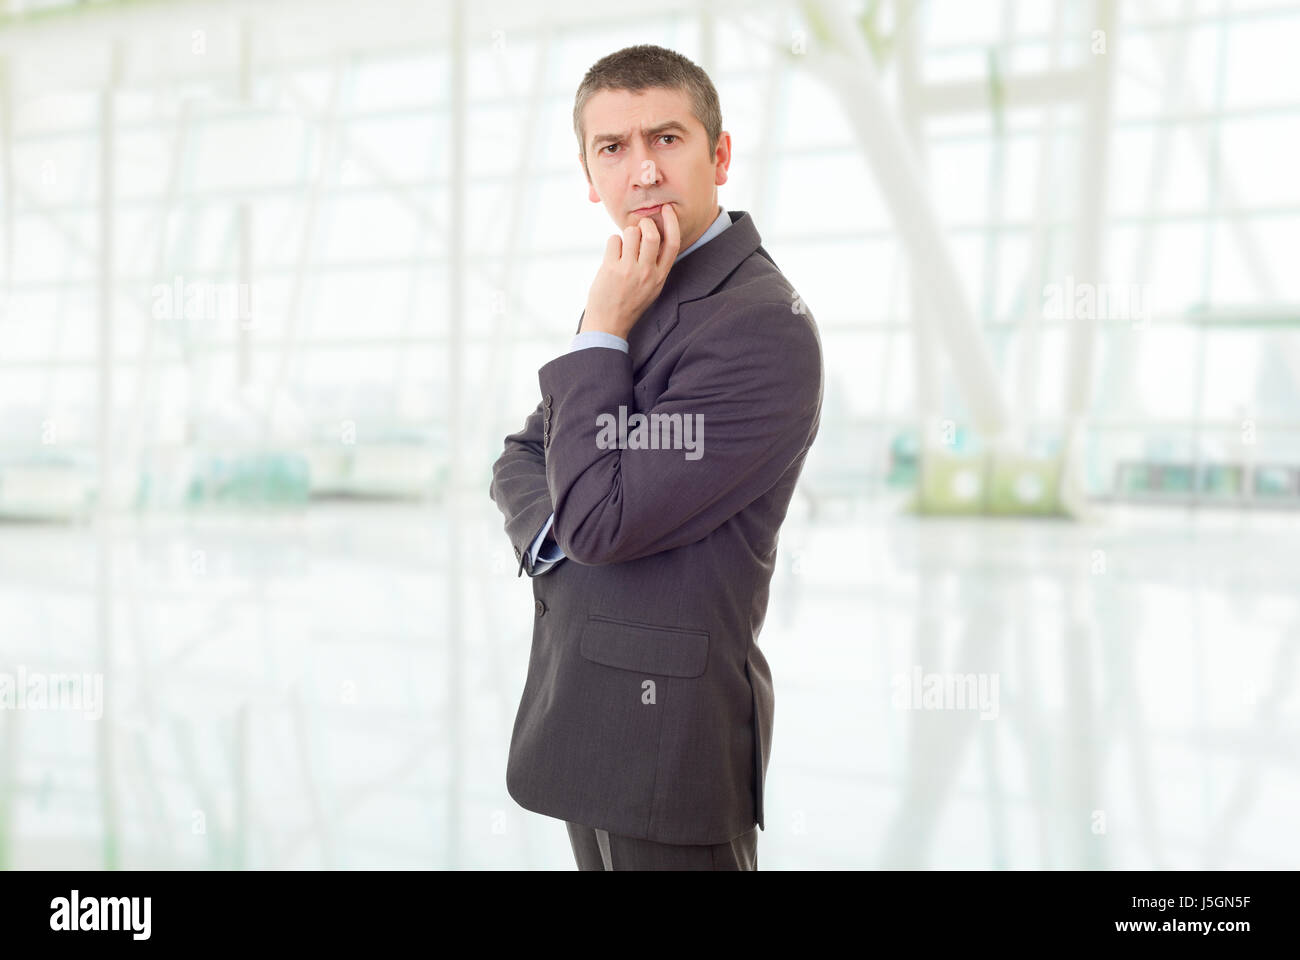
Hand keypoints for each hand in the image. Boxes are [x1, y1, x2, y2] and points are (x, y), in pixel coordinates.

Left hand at [580, 202, 681, 340]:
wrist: (609, 324)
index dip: (672, 222)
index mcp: (660, 276)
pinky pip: (614, 240)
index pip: (673, 243)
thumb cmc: (630, 303)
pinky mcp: (612, 269)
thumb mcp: (652, 287)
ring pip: (631, 233)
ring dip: (626, 234)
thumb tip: (653, 235)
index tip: (666, 209)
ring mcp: (629, 271)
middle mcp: (647, 273)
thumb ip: (656, 265)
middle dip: (645, 224)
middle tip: (638, 227)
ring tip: (623, 247)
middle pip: (652, 234)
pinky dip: (613, 243)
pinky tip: (612, 255)